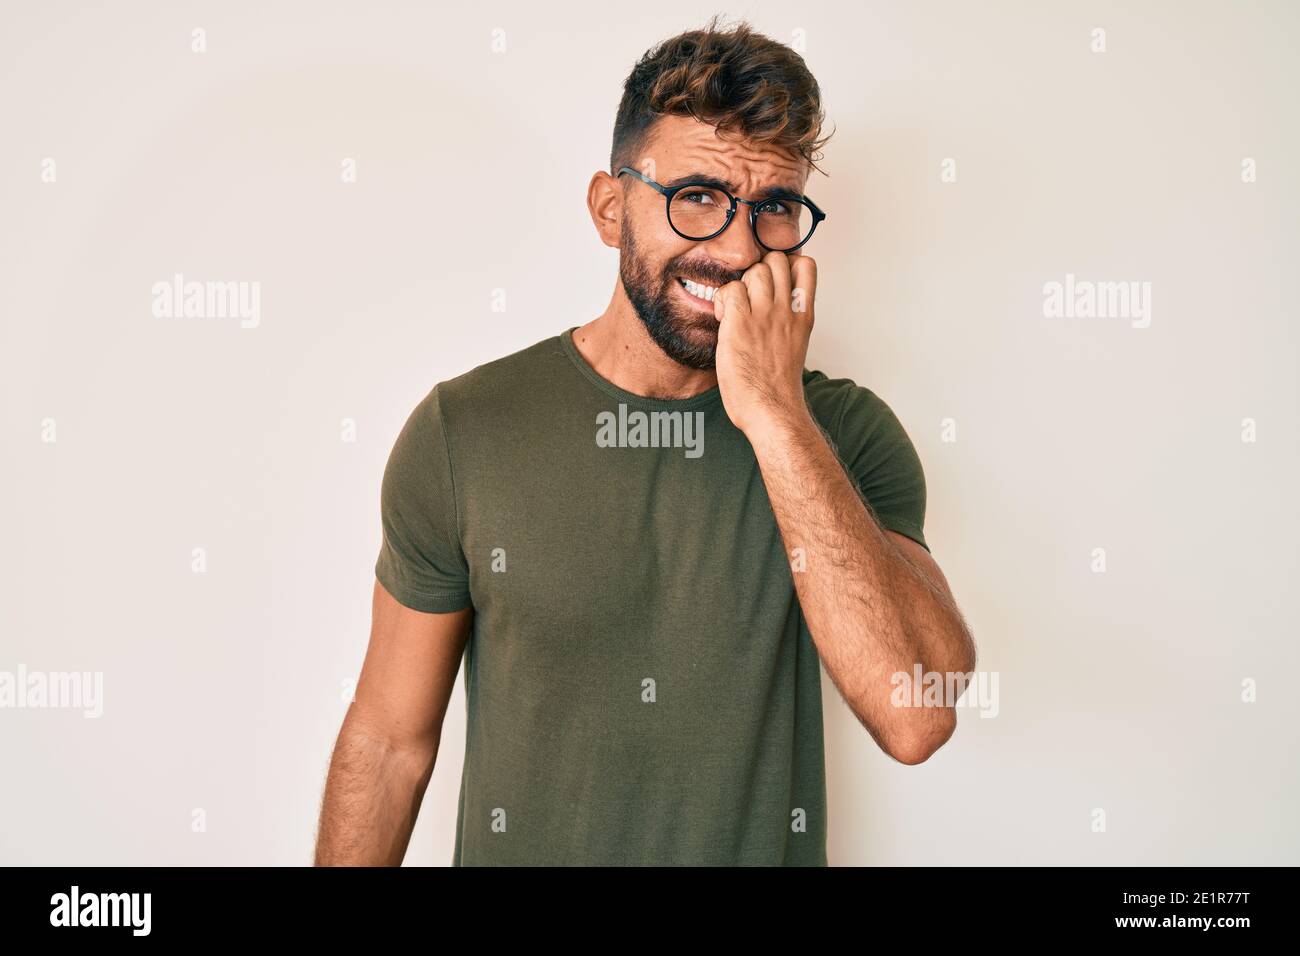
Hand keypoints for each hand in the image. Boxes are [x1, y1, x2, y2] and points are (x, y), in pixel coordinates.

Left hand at [713, 250, 817, 438]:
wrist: (772, 410)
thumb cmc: (778, 387)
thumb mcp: (795, 346)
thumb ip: (788, 322)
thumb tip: (776, 309)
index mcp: (803, 315)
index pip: (805, 265)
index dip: (787, 263)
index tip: (773, 281)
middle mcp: (787, 310)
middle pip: (777, 259)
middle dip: (760, 268)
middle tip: (750, 294)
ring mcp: (765, 315)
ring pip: (755, 270)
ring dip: (741, 282)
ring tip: (736, 307)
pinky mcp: (740, 324)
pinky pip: (731, 289)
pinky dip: (724, 299)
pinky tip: (724, 318)